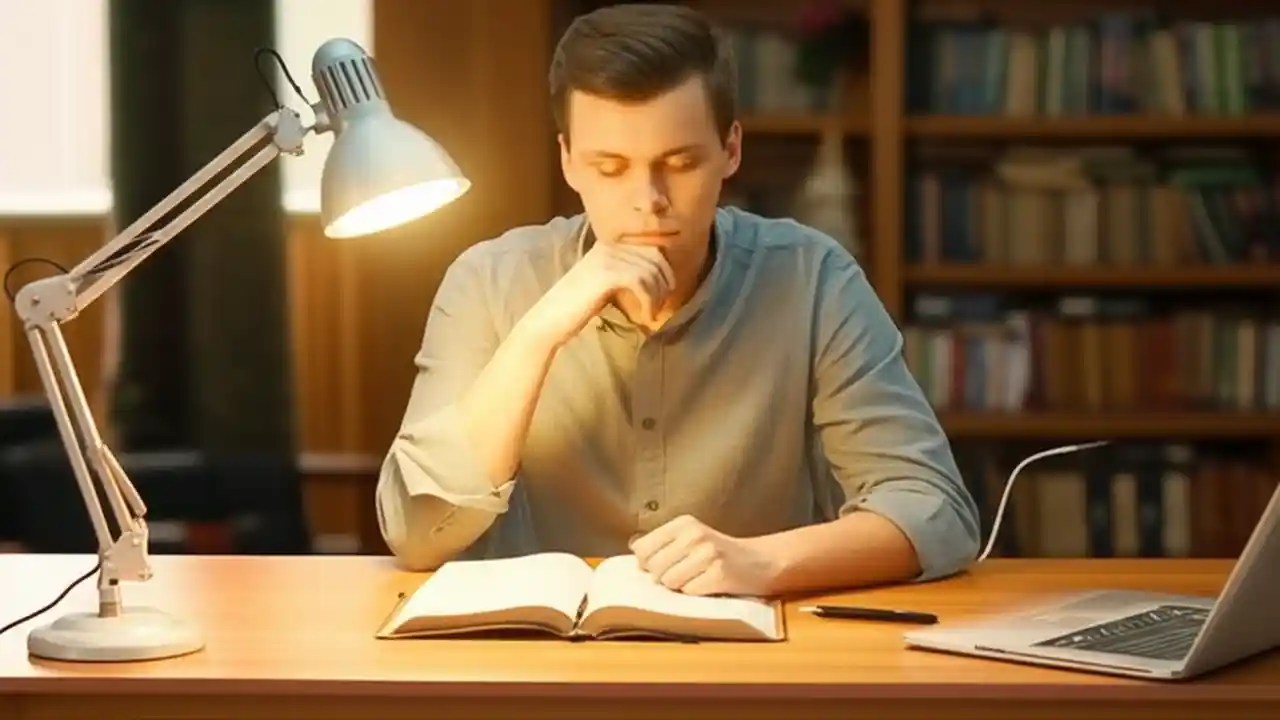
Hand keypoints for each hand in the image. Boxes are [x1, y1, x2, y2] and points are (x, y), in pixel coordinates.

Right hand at [518, 240, 675, 348]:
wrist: (549, 319)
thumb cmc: (576, 306)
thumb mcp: (603, 282)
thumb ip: (625, 272)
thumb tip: (659, 276)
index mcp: (608, 244)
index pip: (651, 247)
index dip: (664, 271)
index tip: (664, 293)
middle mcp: (608, 246)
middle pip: (654, 257)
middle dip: (664, 282)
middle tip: (661, 304)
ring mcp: (607, 258)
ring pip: (650, 271)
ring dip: (657, 296)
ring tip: (651, 313)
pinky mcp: (606, 275)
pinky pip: (641, 283)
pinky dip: (648, 302)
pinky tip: (644, 317)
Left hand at [629, 515, 780, 596]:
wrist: (761, 561)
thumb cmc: (719, 553)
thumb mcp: (690, 537)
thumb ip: (662, 544)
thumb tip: (635, 557)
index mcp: (683, 523)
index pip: (642, 549)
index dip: (647, 564)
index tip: (662, 565)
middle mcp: (694, 535)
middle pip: (654, 568)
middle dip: (665, 577)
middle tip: (686, 573)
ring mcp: (707, 554)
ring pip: (669, 582)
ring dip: (681, 586)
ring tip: (698, 577)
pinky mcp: (719, 574)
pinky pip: (689, 592)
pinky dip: (696, 594)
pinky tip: (709, 584)